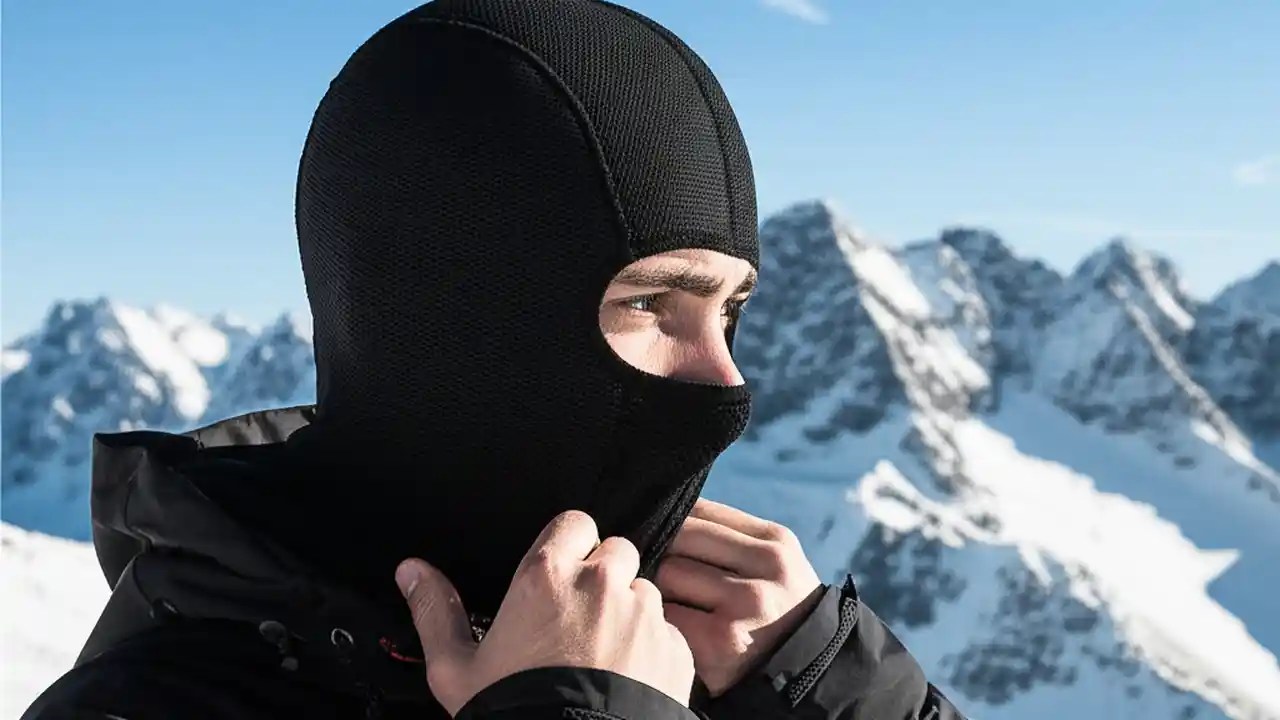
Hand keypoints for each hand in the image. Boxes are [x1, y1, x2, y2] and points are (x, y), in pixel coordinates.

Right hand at [396, 509, 695, 715]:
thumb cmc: (509, 712)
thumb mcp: (455, 668)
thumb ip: (436, 610)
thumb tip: (410, 569)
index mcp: (545, 576)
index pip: (573, 523)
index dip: (568, 547)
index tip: (559, 574)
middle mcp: (601, 584)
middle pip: (614, 552)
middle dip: (601, 576)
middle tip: (580, 617)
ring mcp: (644, 615)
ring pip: (644, 590)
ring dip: (629, 611)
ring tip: (605, 653)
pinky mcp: (675, 648)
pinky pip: (668, 632)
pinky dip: (653, 648)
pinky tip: (629, 676)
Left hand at [656, 498, 823, 696]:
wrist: (808, 672)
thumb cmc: (775, 611)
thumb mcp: (772, 564)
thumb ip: (729, 538)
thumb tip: (664, 515)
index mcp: (775, 540)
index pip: (700, 510)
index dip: (671, 522)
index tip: (662, 540)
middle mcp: (766, 566)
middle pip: (680, 537)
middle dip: (664, 555)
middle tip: (663, 578)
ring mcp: (745, 602)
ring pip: (669, 573)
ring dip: (661, 590)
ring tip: (675, 606)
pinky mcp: (722, 639)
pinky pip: (668, 615)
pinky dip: (663, 623)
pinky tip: (674, 633)